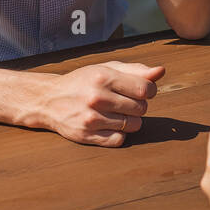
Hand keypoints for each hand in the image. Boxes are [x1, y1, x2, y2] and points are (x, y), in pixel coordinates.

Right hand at [32, 61, 164, 146]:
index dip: (149, 91)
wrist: (48, 100)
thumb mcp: (106, 69)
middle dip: (138, 105)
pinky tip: (109, 124)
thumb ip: (135, 70)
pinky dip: (119, 134)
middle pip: (141, 108)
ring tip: (117, 113)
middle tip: (124, 101)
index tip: (141, 91)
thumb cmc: (83, 82)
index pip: (146, 89)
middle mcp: (97, 97)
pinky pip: (119, 140)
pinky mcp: (87, 136)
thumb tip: (161, 71)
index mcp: (103, 77)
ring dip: (130, 120)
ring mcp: (91, 118)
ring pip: (133, 125)